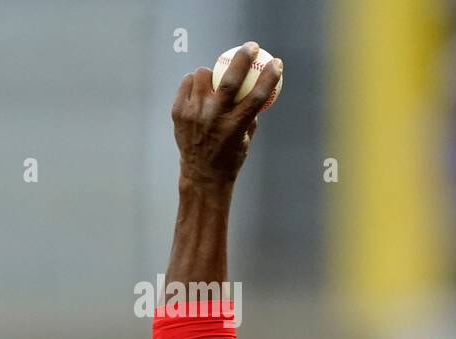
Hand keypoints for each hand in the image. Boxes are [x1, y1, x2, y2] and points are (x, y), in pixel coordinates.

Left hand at [171, 41, 281, 186]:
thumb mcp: (246, 139)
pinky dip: (195, 84)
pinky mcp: (178, 111)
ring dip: (211, 74)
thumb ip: (250, 115)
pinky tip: (199, 89)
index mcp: (236, 126)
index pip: (257, 97)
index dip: (269, 77)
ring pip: (202, 75)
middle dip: (243, 58)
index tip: (277, 63)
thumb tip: (255, 89)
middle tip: (252, 46)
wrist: (202, 175)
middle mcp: (215, 117)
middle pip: (230, 80)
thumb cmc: (230, 157)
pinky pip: (187, 84)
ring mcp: (194, 113)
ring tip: (214, 82)